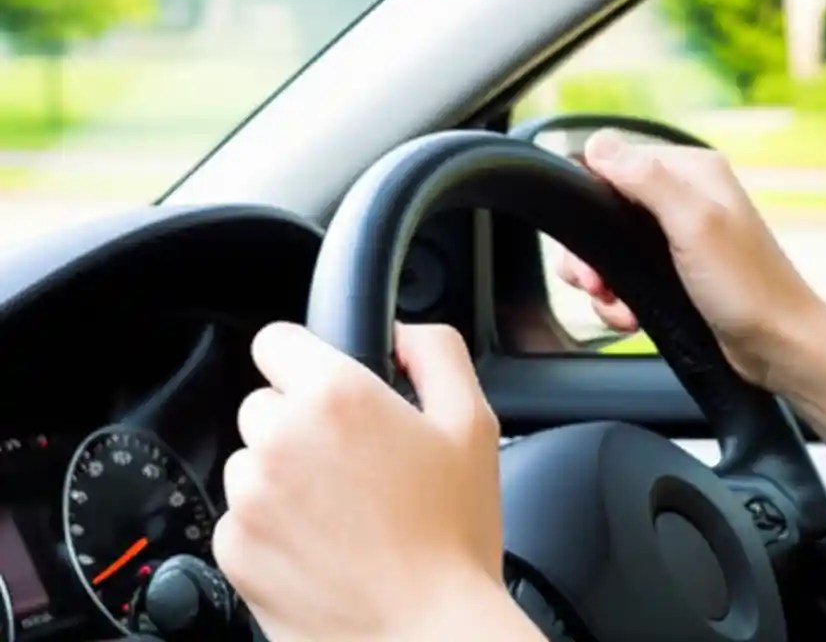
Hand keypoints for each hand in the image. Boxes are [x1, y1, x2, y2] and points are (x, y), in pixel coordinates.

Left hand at [212, 322, 538, 640]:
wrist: (424, 632)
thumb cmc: (454, 536)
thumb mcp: (473, 423)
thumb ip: (437, 353)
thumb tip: (403, 332)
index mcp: (336, 397)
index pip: (275, 340)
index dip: (305, 360)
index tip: (327, 388)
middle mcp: (280, 439)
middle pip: (263, 404)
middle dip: (300, 424)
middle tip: (353, 464)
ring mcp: (248, 497)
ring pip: (250, 462)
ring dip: (283, 476)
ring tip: (342, 512)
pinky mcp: (233, 548)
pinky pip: (242, 517)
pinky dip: (273, 528)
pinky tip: (324, 547)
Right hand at [557, 130, 825, 390]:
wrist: (778, 346)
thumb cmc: (748, 287)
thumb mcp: (695, 224)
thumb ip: (647, 180)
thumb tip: (600, 144)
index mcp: (692, 172)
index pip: (615, 161)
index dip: (589, 197)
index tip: (588, 240)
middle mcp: (684, 198)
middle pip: (605, 209)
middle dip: (590, 253)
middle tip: (595, 284)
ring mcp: (678, 238)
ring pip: (610, 248)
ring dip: (601, 282)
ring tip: (615, 306)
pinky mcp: (673, 273)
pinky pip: (625, 277)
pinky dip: (619, 300)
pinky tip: (629, 317)